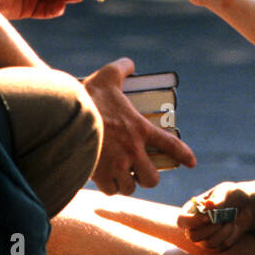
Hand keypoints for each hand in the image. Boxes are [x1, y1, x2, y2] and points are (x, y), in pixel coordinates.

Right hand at [82, 57, 195, 194]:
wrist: (63, 115)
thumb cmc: (87, 96)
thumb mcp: (107, 75)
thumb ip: (121, 68)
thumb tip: (130, 64)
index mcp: (140, 129)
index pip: (171, 145)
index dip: (184, 156)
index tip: (191, 163)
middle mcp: (133, 151)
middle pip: (152, 179)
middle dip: (148, 178)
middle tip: (141, 171)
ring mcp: (117, 165)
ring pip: (131, 187)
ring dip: (128, 183)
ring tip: (123, 176)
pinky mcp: (99, 175)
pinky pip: (111, 190)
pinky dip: (110, 187)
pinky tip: (106, 179)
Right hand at [176, 183, 253, 252]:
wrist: (246, 206)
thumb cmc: (231, 196)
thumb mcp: (226, 192)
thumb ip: (218, 199)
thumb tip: (208, 205)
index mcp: (191, 211)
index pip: (182, 221)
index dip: (192, 221)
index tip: (208, 217)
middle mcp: (194, 227)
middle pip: (193, 237)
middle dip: (209, 229)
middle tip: (222, 220)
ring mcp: (205, 239)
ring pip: (209, 243)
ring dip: (223, 232)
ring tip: (231, 220)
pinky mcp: (217, 246)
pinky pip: (223, 246)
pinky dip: (232, 235)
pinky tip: (235, 227)